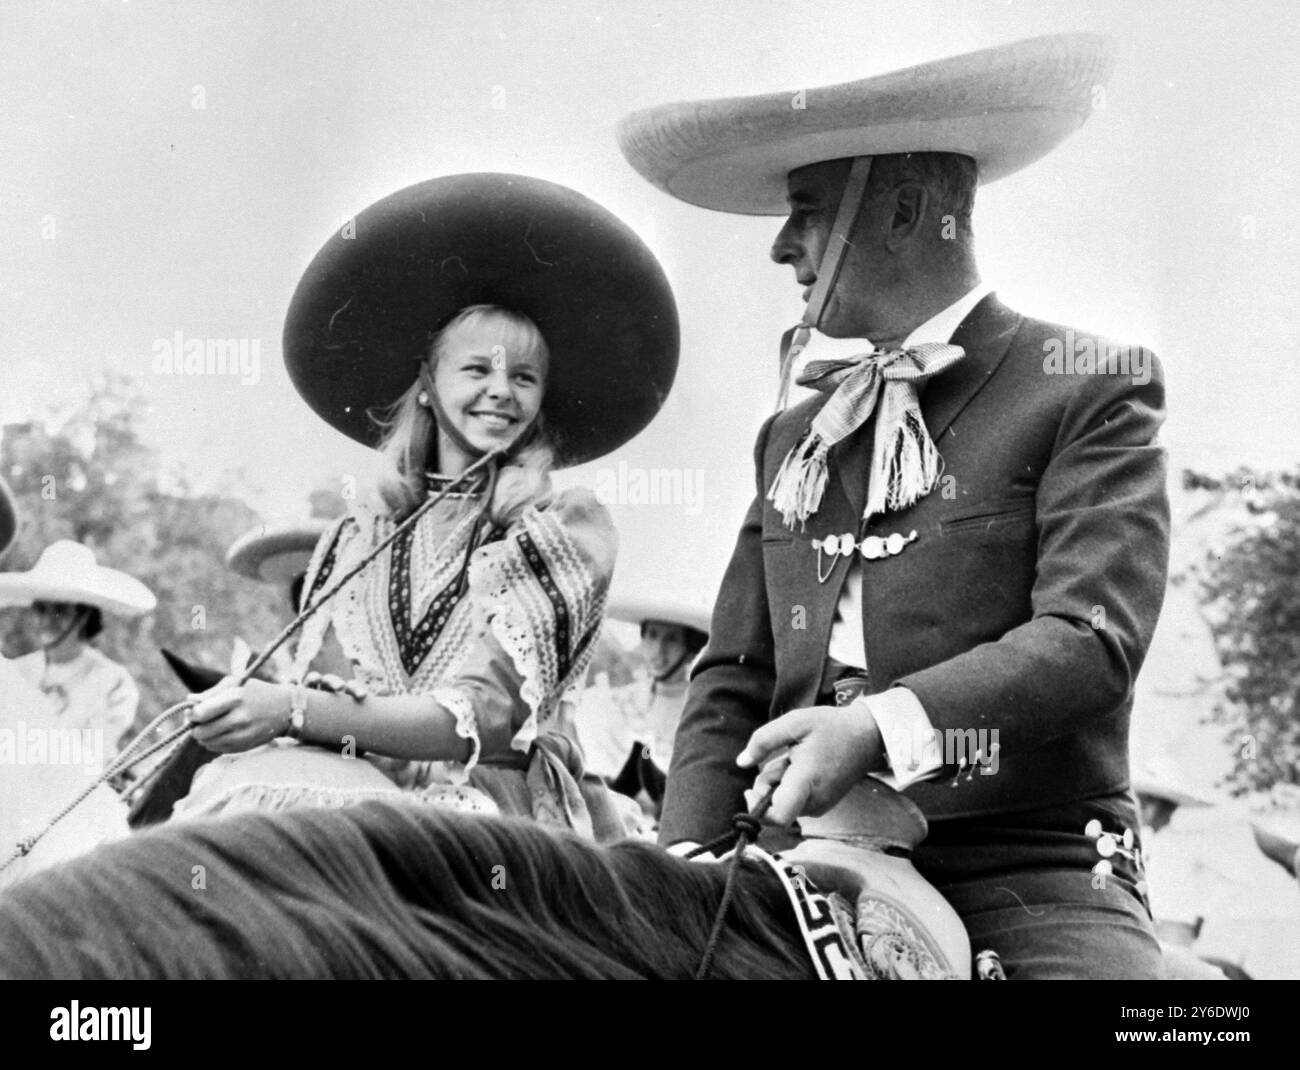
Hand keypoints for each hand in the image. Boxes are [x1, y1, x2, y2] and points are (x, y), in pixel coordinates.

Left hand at [187, 676, 290, 752]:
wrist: (285, 709)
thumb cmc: (256, 692)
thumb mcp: (236, 683)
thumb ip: (211, 692)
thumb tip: (188, 701)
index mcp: (235, 698)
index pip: (201, 713)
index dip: (192, 714)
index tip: (194, 711)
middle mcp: (239, 719)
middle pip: (201, 732)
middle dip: (196, 727)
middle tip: (201, 721)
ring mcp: (242, 735)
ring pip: (207, 742)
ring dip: (204, 736)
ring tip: (212, 726)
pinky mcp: (244, 746)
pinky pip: (216, 749)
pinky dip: (214, 742)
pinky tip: (223, 732)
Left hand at [736, 704, 884, 825]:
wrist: (867, 736)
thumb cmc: (831, 726)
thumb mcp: (795, 722)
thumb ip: (764, 740)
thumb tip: (742, 762)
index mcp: (807, 782)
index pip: (778, 816)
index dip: (757, 810)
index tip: (749, 790)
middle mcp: (815, 801)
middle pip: (774, 806)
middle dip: (769, 782)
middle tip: (784, 757)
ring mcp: (821, 806)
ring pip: (783, 802)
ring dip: (780, 781)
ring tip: (798, 758)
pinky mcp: (823, 805)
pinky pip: (795, 800)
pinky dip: (791, 785)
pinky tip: (804, 766)